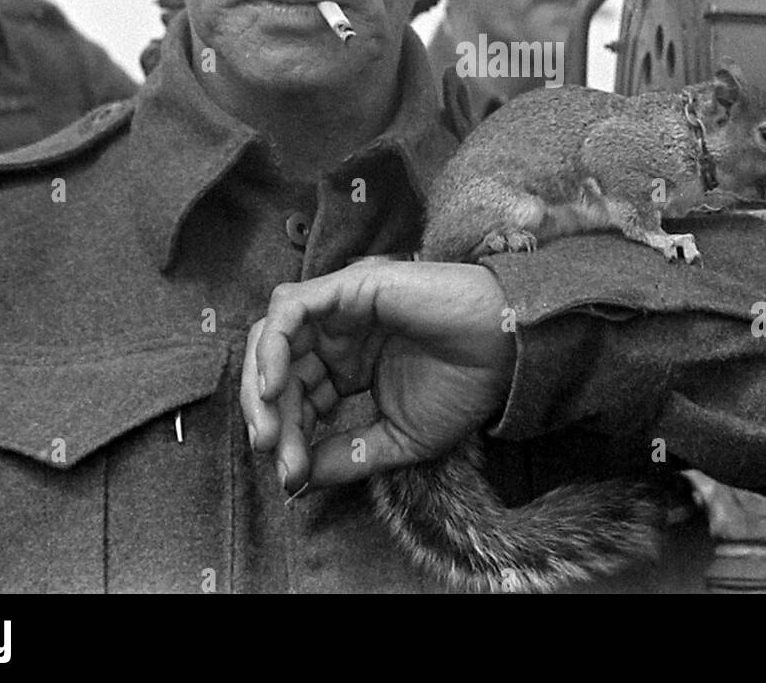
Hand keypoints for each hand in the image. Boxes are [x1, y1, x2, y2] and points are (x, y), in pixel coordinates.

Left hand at [242, 259, 516, 492]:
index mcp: (347, 366)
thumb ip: (347, 456)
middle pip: (276, 369)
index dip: (288, 437)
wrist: (504, 351)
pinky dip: (274, 345)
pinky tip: (278, 385)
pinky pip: (290, 309)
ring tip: (271, 426)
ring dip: (261, 384)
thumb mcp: (399, 438)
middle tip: (273, 452)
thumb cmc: (463, 387)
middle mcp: (338, 334)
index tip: (292, 476)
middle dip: (267, 414)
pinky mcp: (347, 286)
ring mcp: (340, 308)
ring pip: (273, 337)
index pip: (298, 398)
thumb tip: (295, 478)